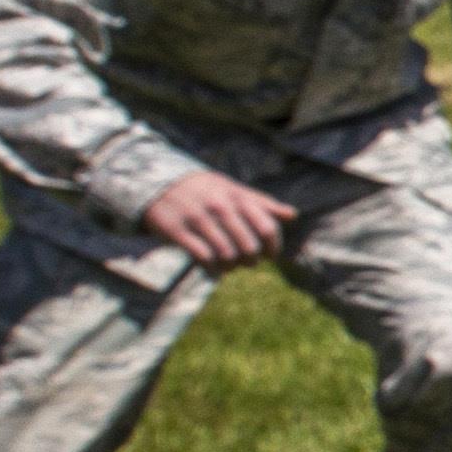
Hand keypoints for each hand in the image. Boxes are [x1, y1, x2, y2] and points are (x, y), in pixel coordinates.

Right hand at [139, 170, 293, 270]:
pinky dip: (212, 268)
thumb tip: (293, 215)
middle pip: (249, 246)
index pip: (267, 228)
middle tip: (247, 261)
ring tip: (230, 266)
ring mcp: (197, 219)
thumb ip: (261, 203)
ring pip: (227, 255)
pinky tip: (213, 268)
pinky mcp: (177, 231)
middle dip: (251, 260)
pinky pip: (203, 258)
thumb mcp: (232, 190)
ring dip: (231, 267)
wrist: (159, 183)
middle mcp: (219, 207)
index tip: (269, 254)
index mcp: (236, 196)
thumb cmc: (205, 190)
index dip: (273, 247)